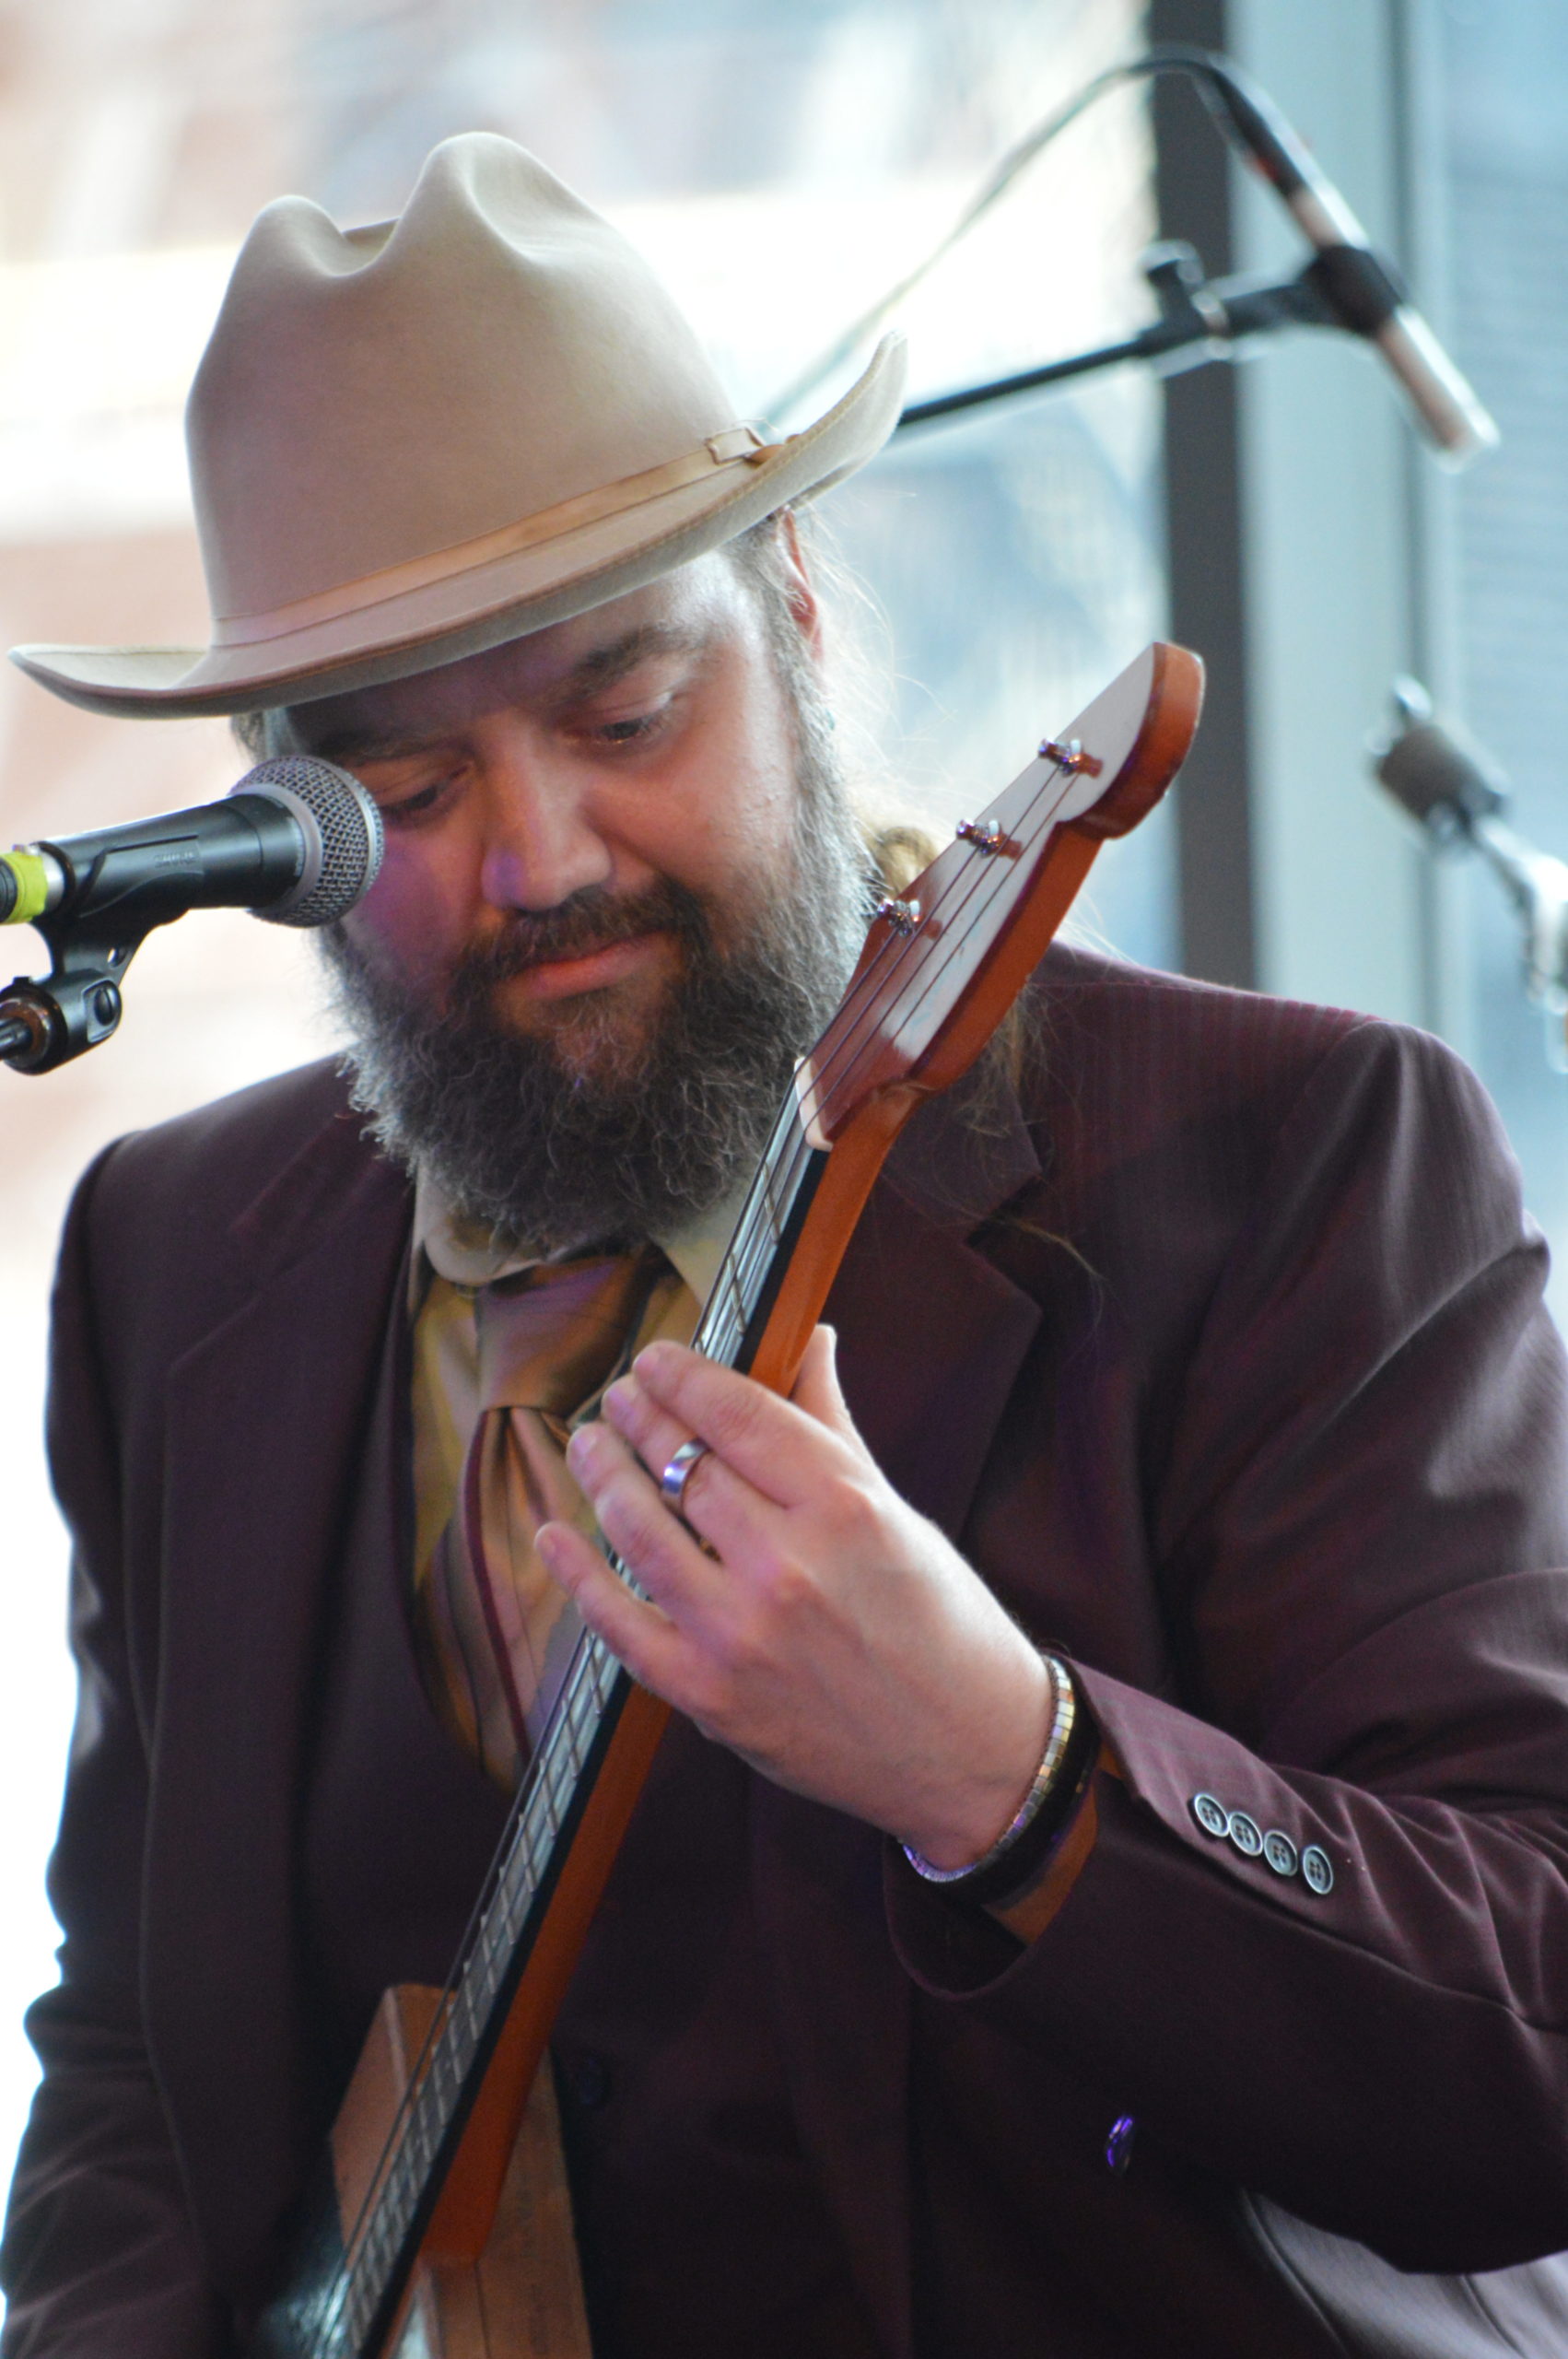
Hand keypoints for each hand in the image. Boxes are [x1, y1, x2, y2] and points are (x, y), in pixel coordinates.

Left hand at [537, 1326, 1051, 1867]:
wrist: (968, 1751)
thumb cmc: (941, 1621)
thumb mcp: (898, 1511)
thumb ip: (833, 1426)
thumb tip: (807, 1341)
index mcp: (844, 1506)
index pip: (737, 1414)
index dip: (683, 1376)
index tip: (656, 1359)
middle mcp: (788, 1566)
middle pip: (683, 1465)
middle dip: (637, 1418)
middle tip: (619, 1397)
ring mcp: (742, 1635)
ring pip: (641, 1531)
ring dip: (603, 1477)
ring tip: (588, 1445)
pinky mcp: (710, 1696)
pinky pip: (621, 1624)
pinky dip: (578, 1575)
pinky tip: (556, 1535)